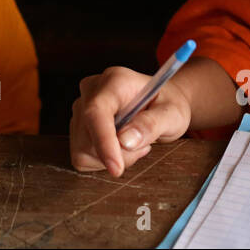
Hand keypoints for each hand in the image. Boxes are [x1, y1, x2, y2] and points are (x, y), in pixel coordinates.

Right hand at [70, 66, 192, 176]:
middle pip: (87, 136)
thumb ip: (150, 125)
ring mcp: (81, 108)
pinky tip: (120, 148)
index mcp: (115, 81)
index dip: (103, 141)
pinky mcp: (77, 125)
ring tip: (134, 144)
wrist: (161, 104)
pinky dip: (102, 161)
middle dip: (117, 153)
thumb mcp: (172, 114)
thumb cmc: (168, 105)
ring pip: (83, 150)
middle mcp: (92, 91)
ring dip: (111, 157)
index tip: (116, 168)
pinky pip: (82, 156)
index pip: (96, 111)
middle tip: (144, 146)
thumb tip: (125, 141)